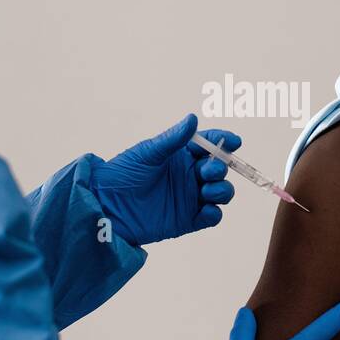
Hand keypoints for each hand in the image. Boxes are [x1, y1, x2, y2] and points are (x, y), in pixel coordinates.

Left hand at [90, 114, 238, 246]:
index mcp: (182, 155)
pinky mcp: (188, 220)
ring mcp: (190, 197)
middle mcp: (189, 175)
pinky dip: (214, 213)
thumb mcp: (148, 153)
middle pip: (219, 168)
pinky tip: (206, 209)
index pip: (210, 144)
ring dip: (222, 190)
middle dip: (220, 167)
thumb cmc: (122, 174)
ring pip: (221, 192)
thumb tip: (192, 119)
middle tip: (208, 170)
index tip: (233, 141)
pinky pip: (211, 217)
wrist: (106, 206)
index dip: (224, 141)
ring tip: (207, 189)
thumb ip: (172, 139)